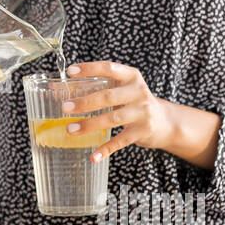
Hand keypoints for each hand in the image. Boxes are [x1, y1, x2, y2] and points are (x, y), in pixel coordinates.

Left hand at [55, 61, 174, 162]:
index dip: (89, 69)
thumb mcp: (122, 89)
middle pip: (108, 96)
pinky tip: (93, 156)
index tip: (70, 72)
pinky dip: (105, 149)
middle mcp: (138, 92)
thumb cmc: (134, 102)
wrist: (165, 122)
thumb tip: (58, 89)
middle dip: (85, 102)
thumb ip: (97, 87)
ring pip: (112, 119)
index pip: (109, 68)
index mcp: (131, 77)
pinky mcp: (143, 132)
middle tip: (65, 107)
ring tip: (70, 129)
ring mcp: (142, 113)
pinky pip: (120, 141)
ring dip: (89, 125)